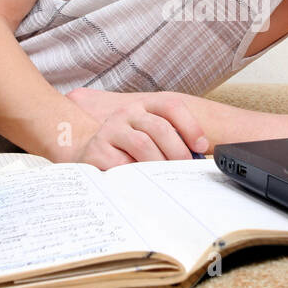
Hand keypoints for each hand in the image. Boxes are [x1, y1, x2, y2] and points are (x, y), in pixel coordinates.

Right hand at [66, 88, 208, 169]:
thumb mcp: (148, 137)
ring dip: (159, 164)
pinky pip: (123, 164)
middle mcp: (127, 112)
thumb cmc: (126, 149)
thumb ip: (169, 141)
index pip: (171, 106)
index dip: (190, 125)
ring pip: (143, 144)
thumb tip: (196, 159)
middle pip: (160, 127)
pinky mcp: (97, 149)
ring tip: (167, 179)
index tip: (201, 147)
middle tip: (185, 170)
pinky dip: (136, 175)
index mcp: (143, 105)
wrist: (86, 152)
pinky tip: (142, 182)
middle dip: (178, 152)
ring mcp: (110, 129)